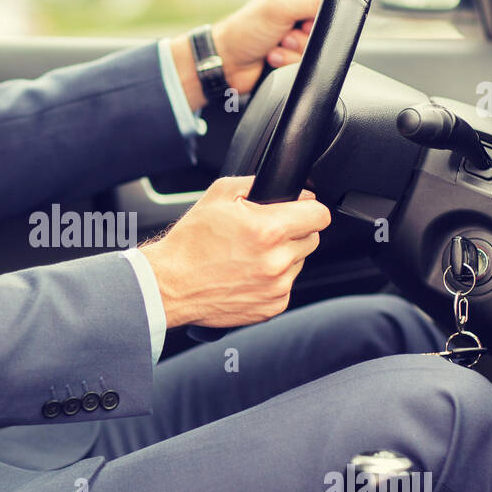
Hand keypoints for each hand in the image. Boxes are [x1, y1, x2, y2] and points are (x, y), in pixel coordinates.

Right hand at [137, 176, 330, 327]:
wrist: (171, 284)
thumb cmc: (191, 241)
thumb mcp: (220, 194)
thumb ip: (258, 184)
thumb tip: (288, 186)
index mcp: (269, 230)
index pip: (320, 215)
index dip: (309, 207)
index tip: (300, 209)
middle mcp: (277, 261)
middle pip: (312, 238)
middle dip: (294, 231)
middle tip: (266, 232)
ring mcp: (276, 287)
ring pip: (299, 263)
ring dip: (284, 256)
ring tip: (251, 255)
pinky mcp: (272, 307)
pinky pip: (286, 286)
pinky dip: (273, 279)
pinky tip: (248, 274)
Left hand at [172, 0, 321, 108]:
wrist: (227, 63)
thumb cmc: (246, 29)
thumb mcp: (281, 7)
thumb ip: (313, 2)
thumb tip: (340, 3)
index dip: (319, 12)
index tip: (304, 18)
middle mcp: (299, 14)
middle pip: (324, 27)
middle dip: (302, 36)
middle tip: (284, 34)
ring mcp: (296, 37)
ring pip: (315, 48)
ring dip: (293, 51)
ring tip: (275, 46)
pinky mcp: (292, 58)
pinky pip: (305, 64)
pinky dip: (287, 63)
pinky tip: (272, 58)